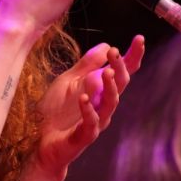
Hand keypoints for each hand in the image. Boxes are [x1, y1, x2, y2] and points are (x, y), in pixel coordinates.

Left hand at [35, 35, 145, 179]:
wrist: (41, 142)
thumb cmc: (57, 110)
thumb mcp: (69, 81)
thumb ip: (86, 65)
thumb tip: (106, 45)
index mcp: (101, 90)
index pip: (122, 71)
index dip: (132, 56)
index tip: (139, 39)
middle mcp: (103, 105)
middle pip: (120, 85)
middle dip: (120, 67)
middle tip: (115, 52)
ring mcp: (96, 121)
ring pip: (111, 104)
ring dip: (110, 88)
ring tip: (107, 72)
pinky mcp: (84, 136)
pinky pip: (91, 123)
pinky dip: (88, 110)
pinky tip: (84, 98)